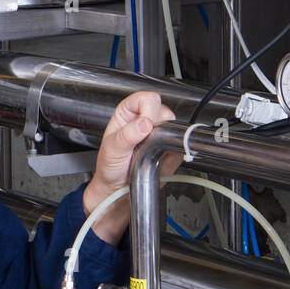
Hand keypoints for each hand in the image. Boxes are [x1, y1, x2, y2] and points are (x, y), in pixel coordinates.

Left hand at [82, 90, 180, 243]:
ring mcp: (159, 133)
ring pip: (175, 125)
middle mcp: (145, 120)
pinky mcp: (170, 147)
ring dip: (166, 139)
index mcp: (128, 113)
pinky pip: (180, 143)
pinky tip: (159, 159)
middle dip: (158, 126)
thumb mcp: (111, 150)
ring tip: (149, 152)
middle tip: (145, 143)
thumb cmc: (109, 167)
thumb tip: (144, 123)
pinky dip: (175, 151)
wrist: (117, 189)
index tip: (143, 127)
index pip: (146, 98)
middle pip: (164, 110)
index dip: (148, 111)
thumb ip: (126, 135)